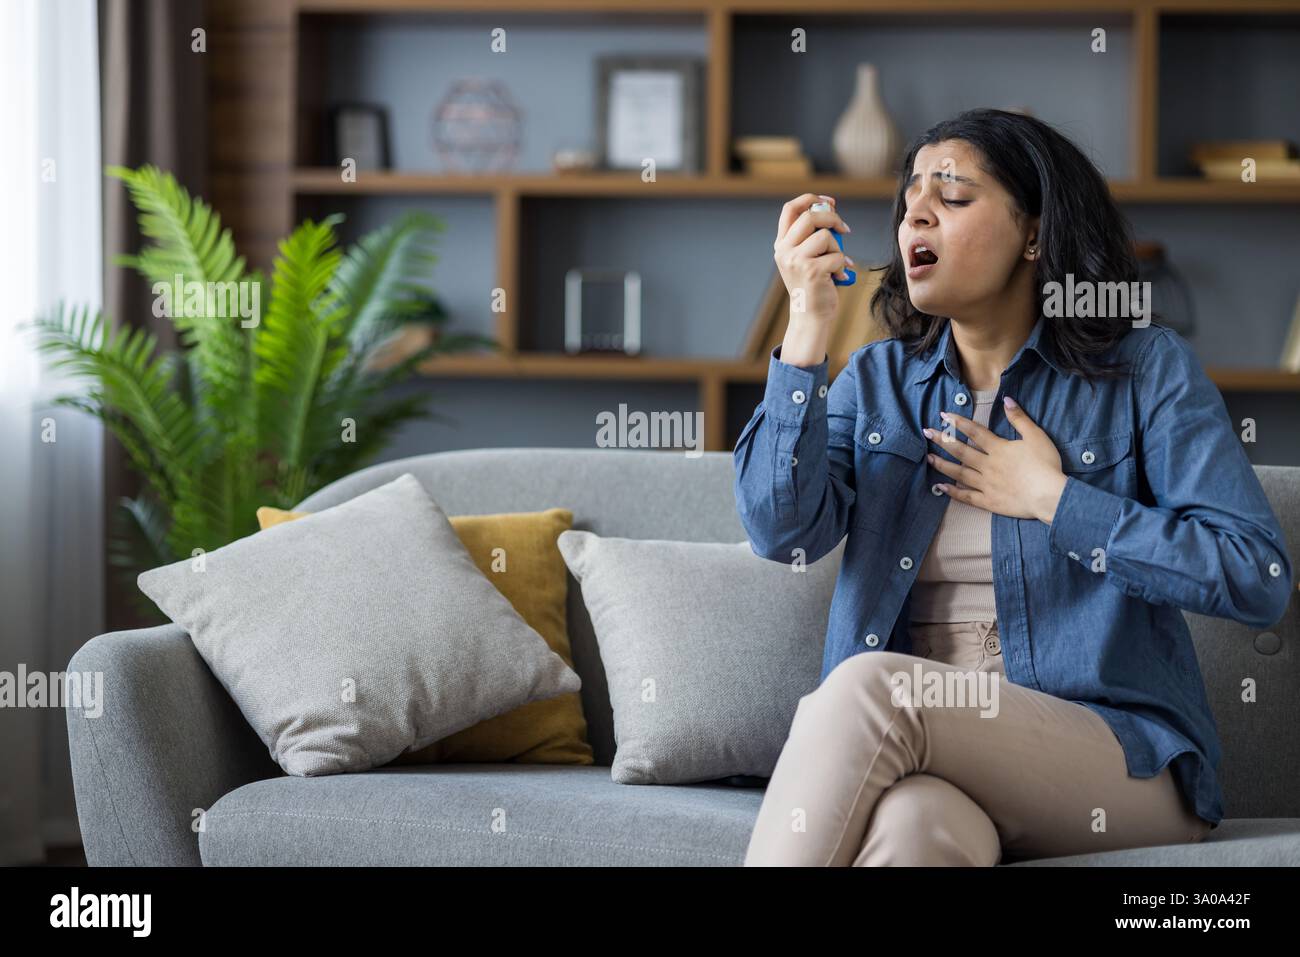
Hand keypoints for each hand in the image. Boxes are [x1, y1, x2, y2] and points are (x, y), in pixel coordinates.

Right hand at [773, 193, 854, 325]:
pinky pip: (837, 256)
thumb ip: (811, 235)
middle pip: (809, 216)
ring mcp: (795, 261)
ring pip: (825, 236)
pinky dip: (843, 265)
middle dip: (832, 218)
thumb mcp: (806, 257)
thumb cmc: (813, 286)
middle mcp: (784, 251)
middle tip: (844, 230)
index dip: (811, 199)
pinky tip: (838, 277)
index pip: (790, 208)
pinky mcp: (811, 271)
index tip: (830, 203)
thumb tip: (829, 208)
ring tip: (837, 263)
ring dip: (838, 248)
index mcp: (781, 244)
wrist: (810, 317)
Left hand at [922, 397, 1067, 524]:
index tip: (943, 415)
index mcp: (999, 449)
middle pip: (961, 451)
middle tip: (926, 432)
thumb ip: (1020, 418)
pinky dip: (953, 492)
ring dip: (942, 464)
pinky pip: (966, 496)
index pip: (974, 432)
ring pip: (959, 473)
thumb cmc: (1046, 465)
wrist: (1050, 495)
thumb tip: (1007, 400)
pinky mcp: (988, 501)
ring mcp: (986, 484)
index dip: (958, 422)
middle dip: (942, 440)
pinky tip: (941, 487)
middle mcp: (988, 465)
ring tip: (928, 458)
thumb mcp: (1036, 436)